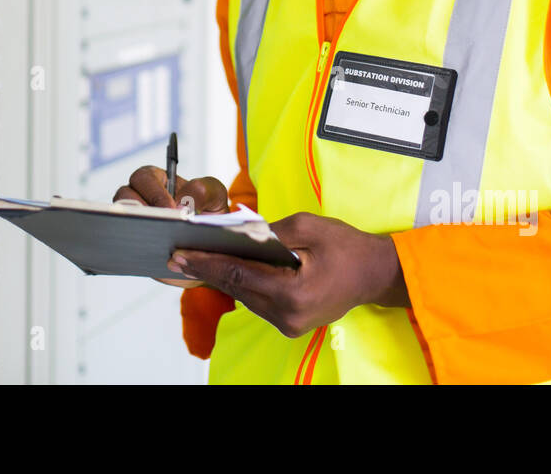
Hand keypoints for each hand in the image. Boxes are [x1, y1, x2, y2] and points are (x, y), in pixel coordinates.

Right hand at [114, 166, 229, 287]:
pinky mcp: (136, 243)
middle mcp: (140, 198)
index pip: (144, 178)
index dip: (154, 192)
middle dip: (141, 211)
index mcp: (157, 180)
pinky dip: (138, 249)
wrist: (210, 243)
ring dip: (136, 230)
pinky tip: (158, 258)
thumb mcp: (214, 195)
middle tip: (161, 226)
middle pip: (124, 198)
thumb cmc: (209, 211)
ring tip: (157, 242)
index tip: (170, 209)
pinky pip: (127, 245)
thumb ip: (202, 190)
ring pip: (122, 221)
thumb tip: (182, 204)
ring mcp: (134, 221)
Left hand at [165, 212, 408, 337]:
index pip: (238, 275)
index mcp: (292, 294)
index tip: (179, 254)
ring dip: (222, 277)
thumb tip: (237, 232)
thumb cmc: (347, 247)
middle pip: (237, 289)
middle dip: (206, 270)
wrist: (375, 274)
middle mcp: (287, 316)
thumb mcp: (308, 226)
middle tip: (176, 256)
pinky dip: (241, 283)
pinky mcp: (290, 323)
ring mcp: (288, 324)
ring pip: (245, 296)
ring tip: (194, 259)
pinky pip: (257, 300)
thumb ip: (270, 231)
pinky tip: (224, 269)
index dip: (206, 263)